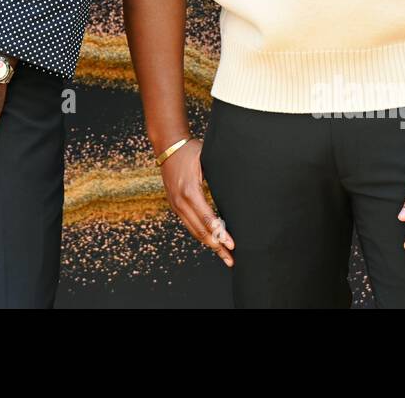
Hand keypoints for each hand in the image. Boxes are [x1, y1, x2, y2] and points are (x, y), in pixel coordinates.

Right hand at [160, 139, 234, 266]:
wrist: (167, 146)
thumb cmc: (190, 150)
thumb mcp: (206, 160)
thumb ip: (218, 177)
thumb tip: (237, 191)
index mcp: (190, 191)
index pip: (208, 218)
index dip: (220, 233)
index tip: (232, 244)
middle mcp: (180, 201)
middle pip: (200, 230)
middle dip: (217, 246)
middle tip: (231, 258)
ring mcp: (175, 204)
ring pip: (193, 230)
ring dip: (209, 244)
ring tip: (223, 255)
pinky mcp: (174, 204)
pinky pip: (188, 224)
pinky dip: (200, 235)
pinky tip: (211, 241)